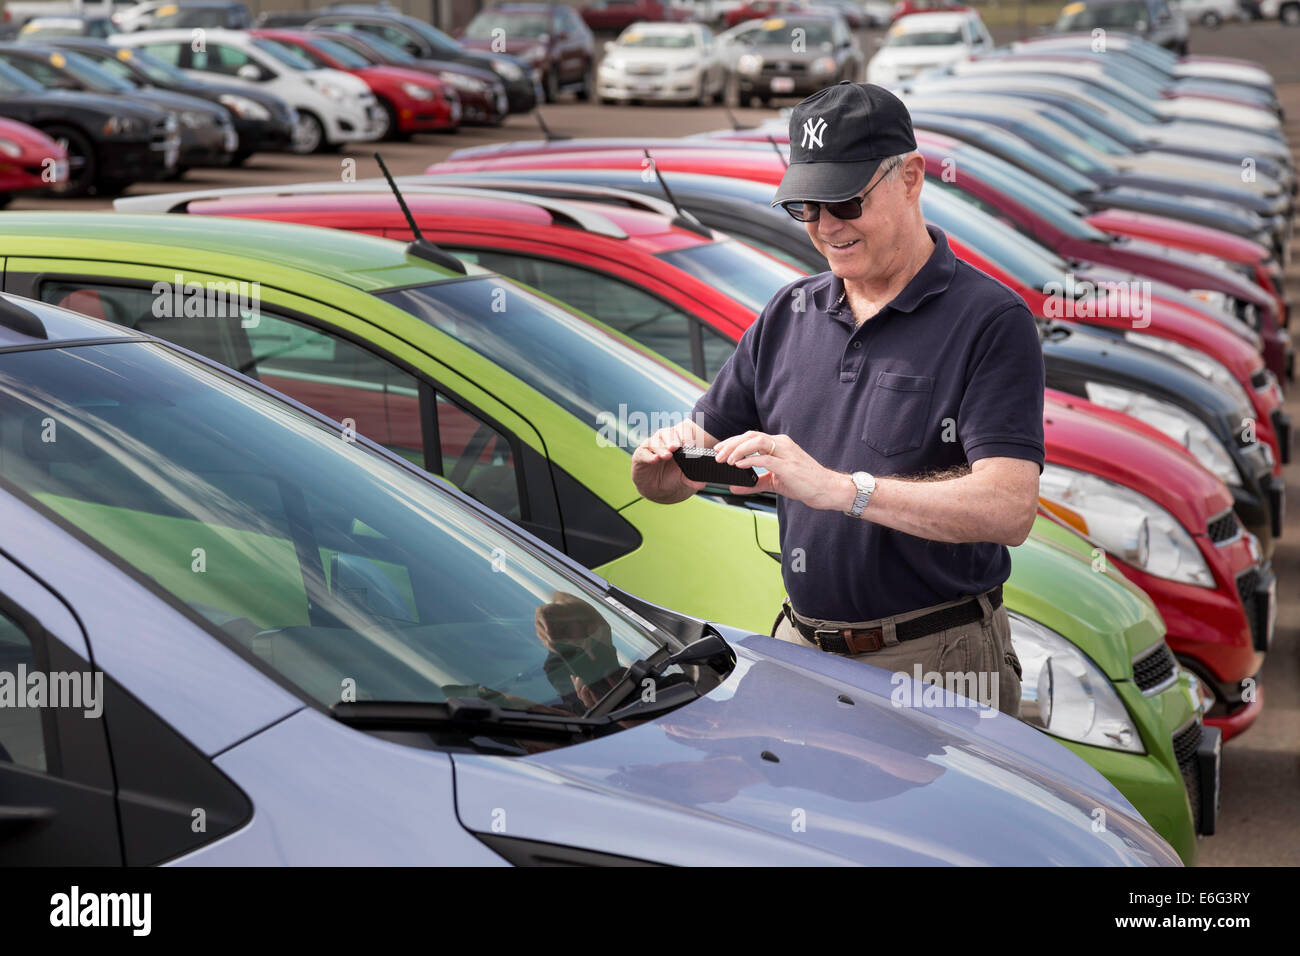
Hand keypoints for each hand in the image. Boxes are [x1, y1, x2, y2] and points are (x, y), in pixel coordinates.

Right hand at [630, 419, 711, 503]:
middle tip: (677, 446)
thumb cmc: (671, 477)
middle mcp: (663, 441)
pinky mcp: (639, 455)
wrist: (655, 489)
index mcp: (677, 441)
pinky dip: (649, 456)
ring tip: (667, 455)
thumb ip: (692, 479)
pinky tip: (655, 459)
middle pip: (668, 433)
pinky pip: (643, 453)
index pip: (682, 431)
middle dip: (673, 439)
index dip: (686, 435)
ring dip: (661, 448)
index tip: (691, 444)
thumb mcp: (683, 478)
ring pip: (655, 442)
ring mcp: (651, 447)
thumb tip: (702, 483)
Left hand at [713, 431, 853, 510]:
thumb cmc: (804, 482)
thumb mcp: (775, 482)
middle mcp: (782, 444)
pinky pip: (765, 459)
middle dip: (731, 444)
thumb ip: (754, 482)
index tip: (719, 449)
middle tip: (717, 455)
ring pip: (756, 442)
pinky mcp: (788, 466)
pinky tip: (739, 465)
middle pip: (750, 436)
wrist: (826, 489)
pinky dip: (750, 461)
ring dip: (738, 450)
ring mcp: (786, 453)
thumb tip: (735, 487)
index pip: (751, 437)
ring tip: (726, 460)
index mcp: (779, 444)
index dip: (733, 442)